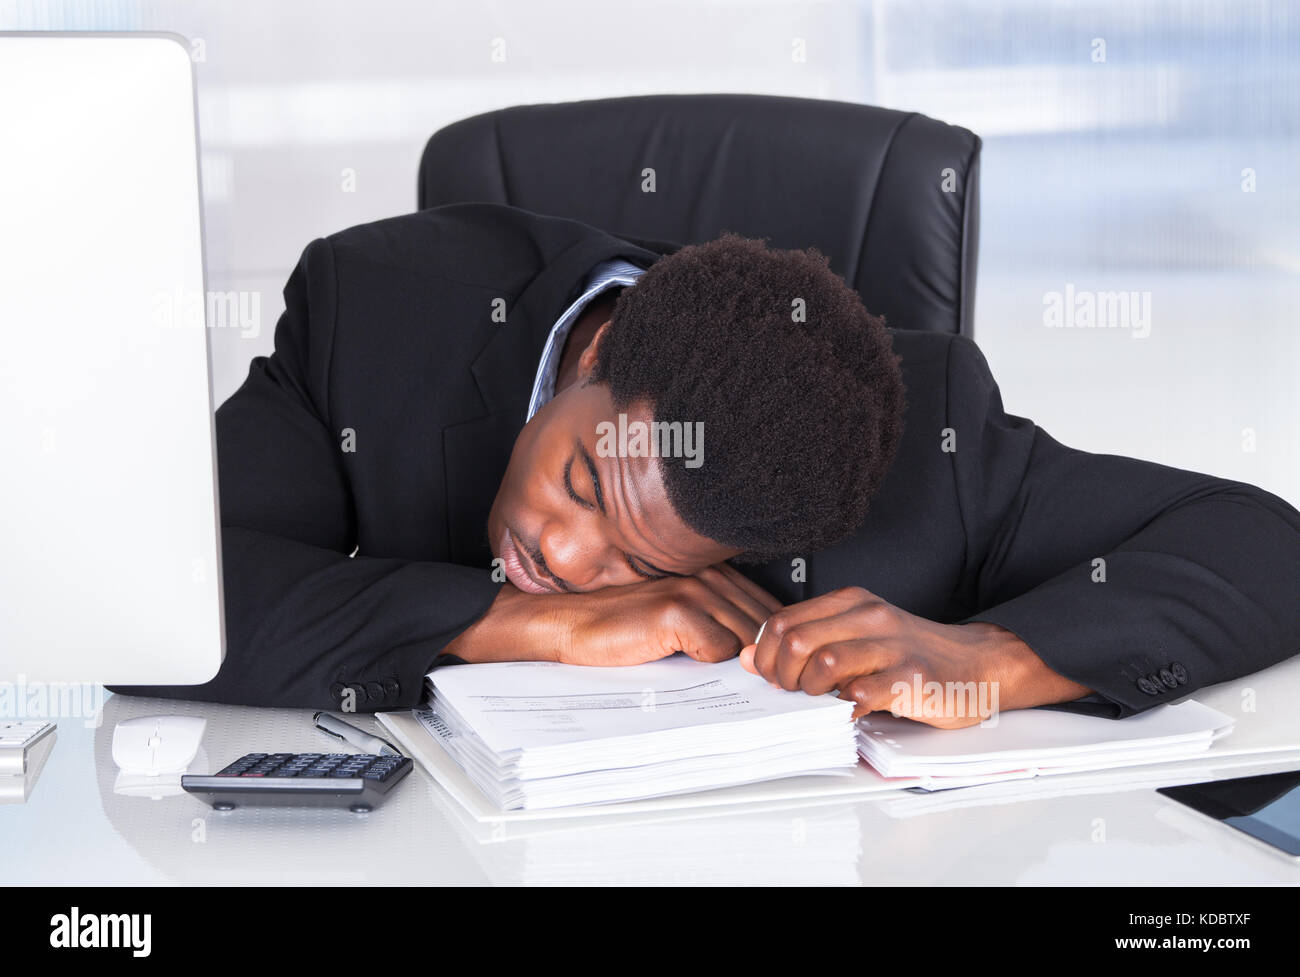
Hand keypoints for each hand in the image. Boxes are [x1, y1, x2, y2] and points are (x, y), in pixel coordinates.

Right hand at [445, 562, 781, 666]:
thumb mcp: (674, 621)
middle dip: (764, 658)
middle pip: (765, 626)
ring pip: (748, 640)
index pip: (769, 609)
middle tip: (756, 684)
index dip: (772, 643)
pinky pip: (720, 651)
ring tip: (725, 681)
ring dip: (740, 667)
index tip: (769, 667)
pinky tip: (692, 667)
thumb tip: (759, 659)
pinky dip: (712, 667)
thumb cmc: (616, 628)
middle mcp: (706, 576)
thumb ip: (715, 625)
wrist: (565, 625)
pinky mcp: (675, 612)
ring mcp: (692, 592)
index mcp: (711, 574)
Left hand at [739, 586, 1091, 728]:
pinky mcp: (911, 679)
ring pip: (822, 663)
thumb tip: (750, 657)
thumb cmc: (911, 653)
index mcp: (851, 602)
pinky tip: (849, 712)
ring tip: (820, 700)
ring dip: (809, 691)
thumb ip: (807, 641)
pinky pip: (860, 694)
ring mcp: (892, 647)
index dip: (765, 654)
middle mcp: (870, 617)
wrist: (979, 663)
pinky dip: (843, 709)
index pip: (783, 620)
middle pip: (795, 640)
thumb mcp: (856, 637)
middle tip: (791, 693)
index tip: (770, 675)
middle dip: (781, 675)